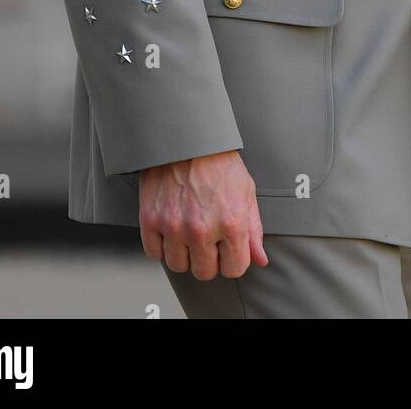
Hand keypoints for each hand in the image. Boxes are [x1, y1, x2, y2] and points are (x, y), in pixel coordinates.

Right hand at [139, 150, 268, 279]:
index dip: (231, 259)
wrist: (186, 137)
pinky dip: (161, 245)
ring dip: (184, 253)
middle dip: (208, 258)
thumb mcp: (245, 191)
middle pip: (205, 272)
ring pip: (179, 266)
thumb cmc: (219, 162)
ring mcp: (174, 226)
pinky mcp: (150, 220)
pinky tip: (170, 228)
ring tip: (187, 230)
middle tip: (206, 236)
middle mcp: (202, 229)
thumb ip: (253, 229)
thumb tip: (260, 259)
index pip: (234, 268)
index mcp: (231, 223)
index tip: (226, 248)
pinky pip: (154, 253)